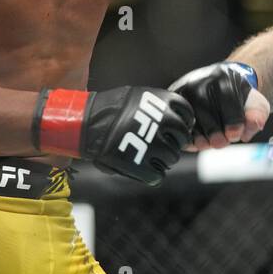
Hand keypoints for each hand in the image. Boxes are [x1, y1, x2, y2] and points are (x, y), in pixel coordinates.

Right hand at [33, 86, 195, 185]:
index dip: (180, 124)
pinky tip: (141, 168)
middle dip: (172, 143)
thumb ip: (160, 107)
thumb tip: (180, 120)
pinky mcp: (141, 164)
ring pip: (171, 158)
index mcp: (165, 102)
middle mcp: (165, 121)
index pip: (187, 116)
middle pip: (182, 139)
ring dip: (161, 159)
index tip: (171, 129)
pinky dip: (151, 175)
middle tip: (158, 145)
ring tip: (145, 155)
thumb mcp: (139, 97)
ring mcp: (155, 143)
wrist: (85, 123)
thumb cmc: (110, 109)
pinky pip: (157, 176)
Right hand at [168, 62, 270, 148]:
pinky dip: (186, 135)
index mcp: (224, 76)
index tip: (236, 135)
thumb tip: (255, 124)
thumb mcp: (254, 102)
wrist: (217, 84)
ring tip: (209, 144)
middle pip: (204, 108)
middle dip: (214, 131)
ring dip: (199, 136)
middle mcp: (200, 79)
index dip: (233, 121)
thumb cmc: (237, 97)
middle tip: (221, 143)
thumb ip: (258, 114)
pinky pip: (176, 120)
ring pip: (187, 116)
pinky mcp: (173, 101)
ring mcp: (183, 89)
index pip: (228, 99)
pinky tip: (197, 141)